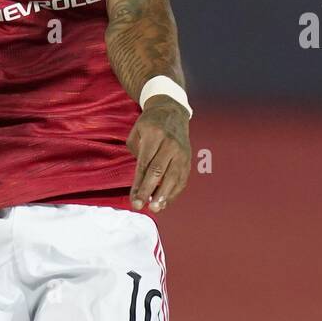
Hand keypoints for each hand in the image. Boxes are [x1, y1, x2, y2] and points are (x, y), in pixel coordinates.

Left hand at [128, 96, 190, 212]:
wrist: (172, 112)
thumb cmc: (149, 124)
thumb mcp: (136, 132)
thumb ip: (136, 154)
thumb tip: (139, 180)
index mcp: (155, 135)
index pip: (145, 164)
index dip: (138, 184)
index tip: (133, 199)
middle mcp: (170, 144)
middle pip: (158, 172)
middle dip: (149, 191)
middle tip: (141, 206)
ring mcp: (182, 152)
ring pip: (173, 177)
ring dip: (164, 195)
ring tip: (155, 208)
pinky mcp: (188, 159)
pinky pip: (182, 178)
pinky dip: (174, 192)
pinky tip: (165, 202)